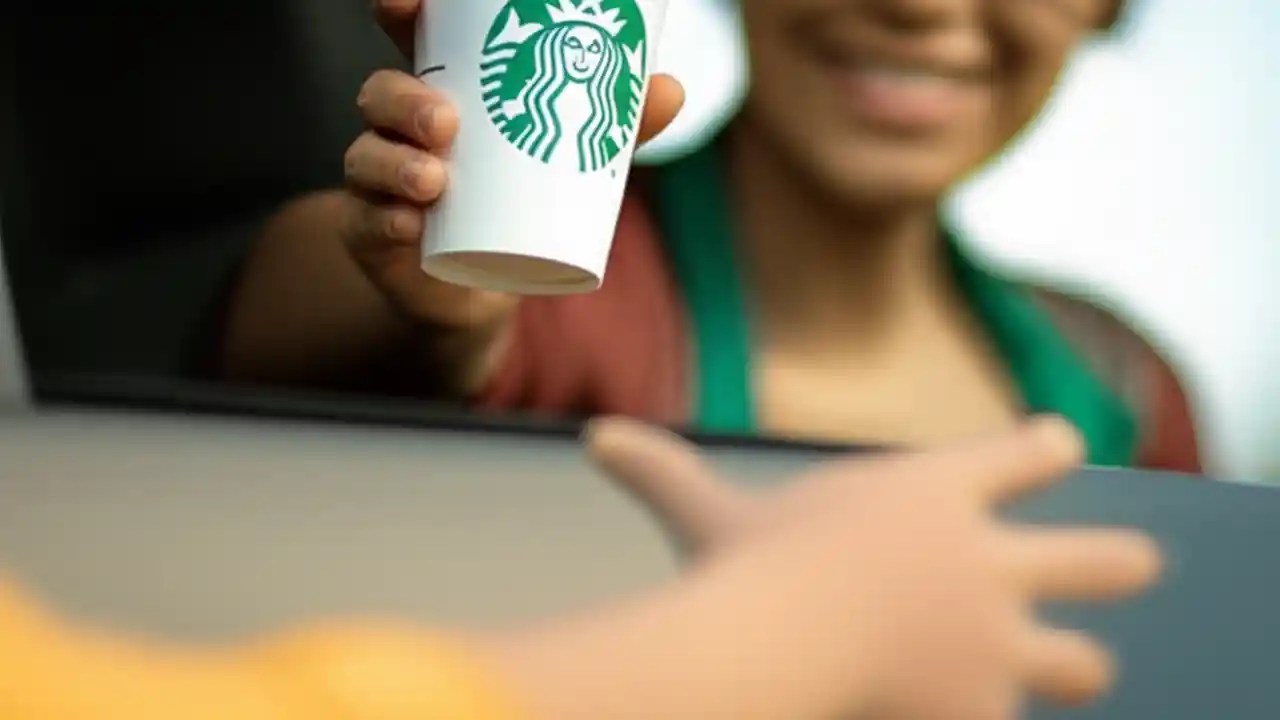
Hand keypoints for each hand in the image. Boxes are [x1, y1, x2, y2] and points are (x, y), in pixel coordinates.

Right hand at [340, 0, 684, 335]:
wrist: (486, 285)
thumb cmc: (522, 201)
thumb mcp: (571, 158)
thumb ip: (616, 126)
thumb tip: (670, 89)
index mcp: (442, 89)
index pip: (407, 35)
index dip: (398, 11)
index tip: (408, 2)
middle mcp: (399, 129)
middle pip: (379, 92)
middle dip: (404, 99)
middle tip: (446, 122)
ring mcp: (379, 182)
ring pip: (366, 156)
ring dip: (394, 164)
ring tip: (434, 181)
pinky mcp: (371, 234)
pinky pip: (365, 222)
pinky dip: (385, 220)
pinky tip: (409, 223)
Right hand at [586, 418, 1162, 718]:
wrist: (787, 636)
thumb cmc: (746, 563)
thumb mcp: (713, 512)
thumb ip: (664, 474)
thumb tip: (594, 436)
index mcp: (941, 492)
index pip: (1031, 452)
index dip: (1047, 449)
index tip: (1058, 446)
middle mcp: (994, 562)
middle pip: (1109, 559)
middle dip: (1117, 565)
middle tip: (1130, 566)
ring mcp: (1001, 641)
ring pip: (1083, 664)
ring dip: (1070, 668)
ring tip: (1063, 672)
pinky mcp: (988, 710)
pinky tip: (957, 715)